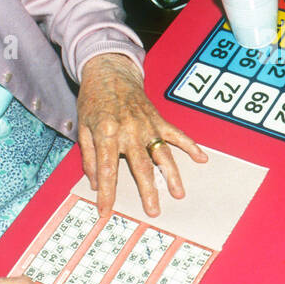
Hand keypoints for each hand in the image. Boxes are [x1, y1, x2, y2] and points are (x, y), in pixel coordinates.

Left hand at [76, 52, 207, 216]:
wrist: (109, 72)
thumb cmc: (94, 100)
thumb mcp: (82, 128)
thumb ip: (88, 156)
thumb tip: (95, 182)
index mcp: (107, 133)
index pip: (107, 170)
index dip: (107, 193)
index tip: (106, 211)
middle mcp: (129, 130)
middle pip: (140, 166)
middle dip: (148, 190)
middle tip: (154, 210)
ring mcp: (147, 125)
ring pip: (162, 154)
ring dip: (171, 175)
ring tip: (178, 193)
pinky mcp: (158, 119)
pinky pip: (176, 134)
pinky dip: (190, 146)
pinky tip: (201, 158)